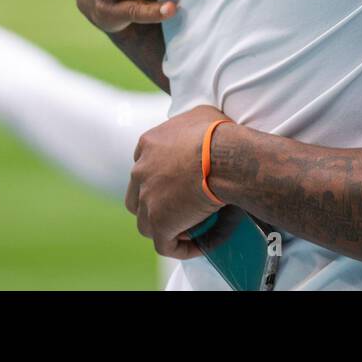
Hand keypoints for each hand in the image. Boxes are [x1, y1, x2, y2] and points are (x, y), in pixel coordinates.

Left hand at [127, 105, 229, 258]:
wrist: (225, 156)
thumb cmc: (219, 134)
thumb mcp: (201, 114)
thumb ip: (190, 123)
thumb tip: (200, 128)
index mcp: (148, 144)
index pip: (143, 164)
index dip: (158, 176)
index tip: (175, 182)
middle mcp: (140, 171)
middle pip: (137, 195)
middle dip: (153, 203)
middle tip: (179, 206)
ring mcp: (147, 199)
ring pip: (146, 222)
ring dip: (164, 227)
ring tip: (187, 230)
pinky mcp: (159, 223)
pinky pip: (164, 244)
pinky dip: (180, 248)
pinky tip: (197, 246)